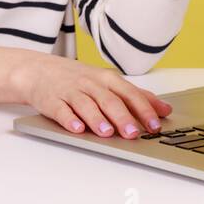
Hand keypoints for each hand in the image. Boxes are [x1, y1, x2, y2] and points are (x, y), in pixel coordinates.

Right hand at [14, 53, 173, 137]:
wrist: (37, 70)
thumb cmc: (77, 78)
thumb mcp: (107, 82)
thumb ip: (135, 95)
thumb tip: (165, 109)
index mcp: (107, 79)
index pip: (129, 93)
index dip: (143, 109)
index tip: (155, 125)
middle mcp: (90, 83)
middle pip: (109, 100)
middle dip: (122, 117)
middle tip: (133, 133)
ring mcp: (70, 91)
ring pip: (86, 104)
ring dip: (97, 119)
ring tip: (107, 133)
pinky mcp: (51, 100)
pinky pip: (61, 110)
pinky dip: (69, 119)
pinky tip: (76, 128)